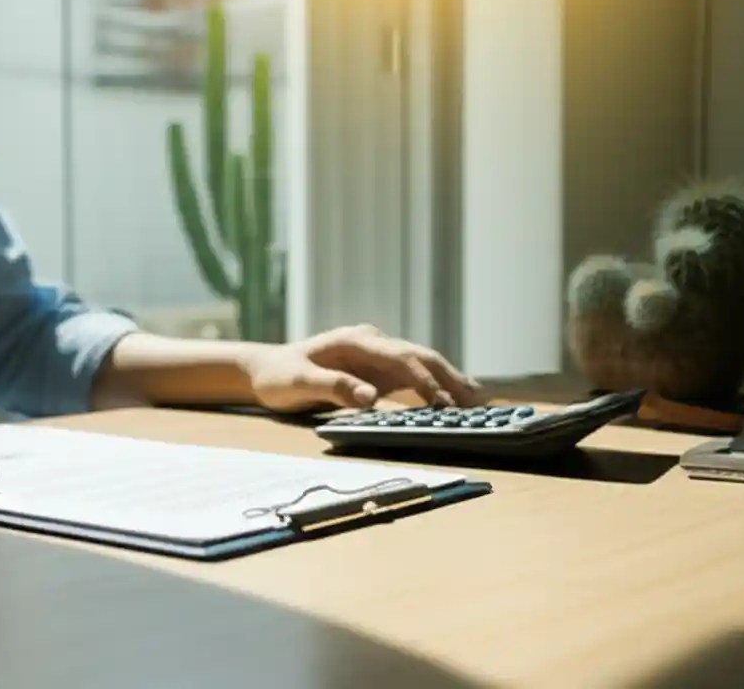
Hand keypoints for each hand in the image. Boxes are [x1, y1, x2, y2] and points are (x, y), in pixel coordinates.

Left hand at [242, 324, 481, 411]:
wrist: (265, 369)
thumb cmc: (277, 376)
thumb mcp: (296, 383)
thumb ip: (332, 388)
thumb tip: (370, 399)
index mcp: (355, 341)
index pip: (400, 358)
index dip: (424, 381)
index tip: (444, 402)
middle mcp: (371, 343)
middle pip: (419, 356)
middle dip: (450, 377)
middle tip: (478, 400)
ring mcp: (376, 356)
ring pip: (421, 365)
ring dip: (449, 381)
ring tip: (478, 402)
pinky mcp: (376, 371)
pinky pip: (412, 377)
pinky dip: (435, 387)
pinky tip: (453, 400)